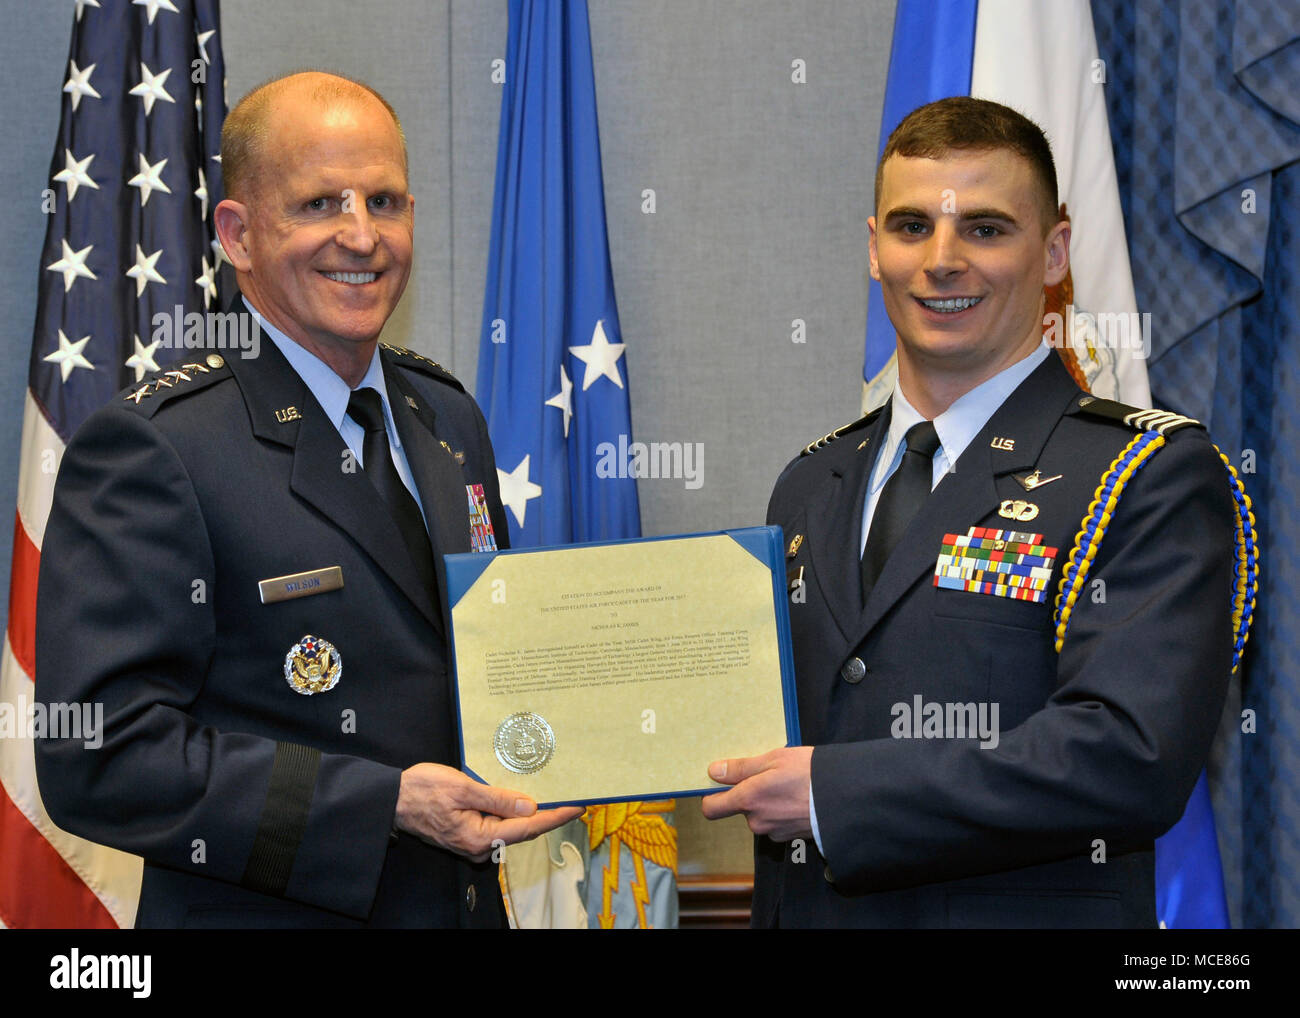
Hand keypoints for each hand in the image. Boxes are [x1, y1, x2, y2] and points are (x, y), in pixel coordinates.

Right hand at [394, 762, 583, 861]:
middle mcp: (479, 846)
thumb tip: (529, 807)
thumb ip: (498, 799)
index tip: (577, 808)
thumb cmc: (423, 790)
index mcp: (480, 837)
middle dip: (545, 812)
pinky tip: (517, 796)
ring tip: (546, 791)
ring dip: (526, 810)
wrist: (392, 799)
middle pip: (522, 829)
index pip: (528, 827)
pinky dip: (508, 811)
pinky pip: (496, 823)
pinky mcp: (468, 834)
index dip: (555, 816)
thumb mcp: (463, 788)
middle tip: (568, 795)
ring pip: (509, 826)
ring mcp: (473, 842)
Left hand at [700, 746, 813, 841]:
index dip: (712, 796)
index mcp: (748, 800)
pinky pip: (777, 823)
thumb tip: (714, 772)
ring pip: (761, 815)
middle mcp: (757, 821)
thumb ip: (741, 768)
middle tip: (770, 774)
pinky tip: (798, 798)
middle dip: (751, 794)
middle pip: (741, 809)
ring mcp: (774, 832)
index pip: (711, 809)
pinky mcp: (790, 838)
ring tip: (789, 784)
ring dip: (769, 802)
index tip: (719, 784)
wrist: (846, 798)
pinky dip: (783, 812)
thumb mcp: (774, 759)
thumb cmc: (809, 773)